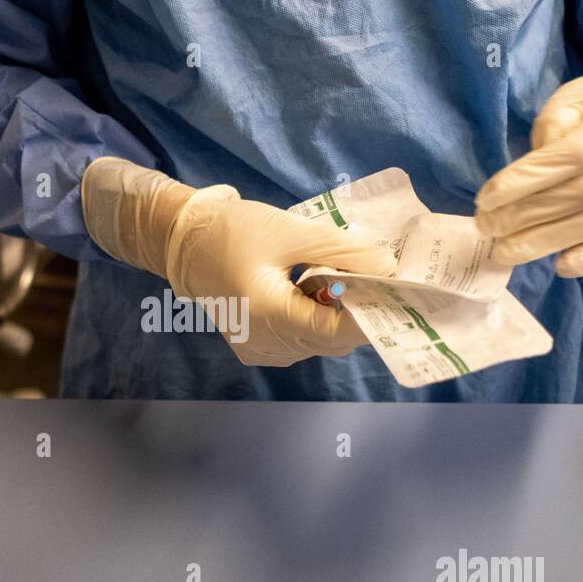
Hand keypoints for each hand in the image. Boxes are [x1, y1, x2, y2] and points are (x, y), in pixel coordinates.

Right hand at [81, 157, 395, 365]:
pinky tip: (317, 291)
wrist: (183, 242)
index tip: (400, 294)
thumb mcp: (291, 231)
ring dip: (339, 315)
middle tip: (383, 281)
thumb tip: (389, 265)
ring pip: (319, 341)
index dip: (373, 315)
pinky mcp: (258, 347)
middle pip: (332, 339)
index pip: (337, 330)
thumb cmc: (232, 231)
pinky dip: (317, 318)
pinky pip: (301, 340)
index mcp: (269, 317)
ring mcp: (261, 350)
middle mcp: (266, 344)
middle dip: (361, 312)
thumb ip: (342, 250)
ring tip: (347, 280)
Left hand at [475, 17, 582, 276]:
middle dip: (527, 216)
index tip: (487, 200)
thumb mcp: (579, 94)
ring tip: (507, 252)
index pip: (572, 156)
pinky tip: (561, 266)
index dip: (527, 181)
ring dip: (549, 242)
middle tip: (488, 229)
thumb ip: (553, 127)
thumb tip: (528, 174)